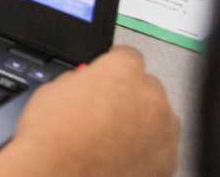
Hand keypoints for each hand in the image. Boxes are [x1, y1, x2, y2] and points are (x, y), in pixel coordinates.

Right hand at [0, 47, 177, 176]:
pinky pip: (162, 149)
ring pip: (160, 118)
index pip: (127, 56)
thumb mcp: (55, 89)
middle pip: (148, 87)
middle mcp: (150, 97)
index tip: (108, 79)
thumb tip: (90, 83)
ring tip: (114, 140)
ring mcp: (163, 131)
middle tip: (106, 114)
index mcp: (123, 71)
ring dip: (143, 123)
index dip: (113, 68)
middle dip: (131, 97)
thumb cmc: (52, 139)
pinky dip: (147, 151)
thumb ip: (84, 79)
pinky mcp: (167, 163)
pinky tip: (123, 157)